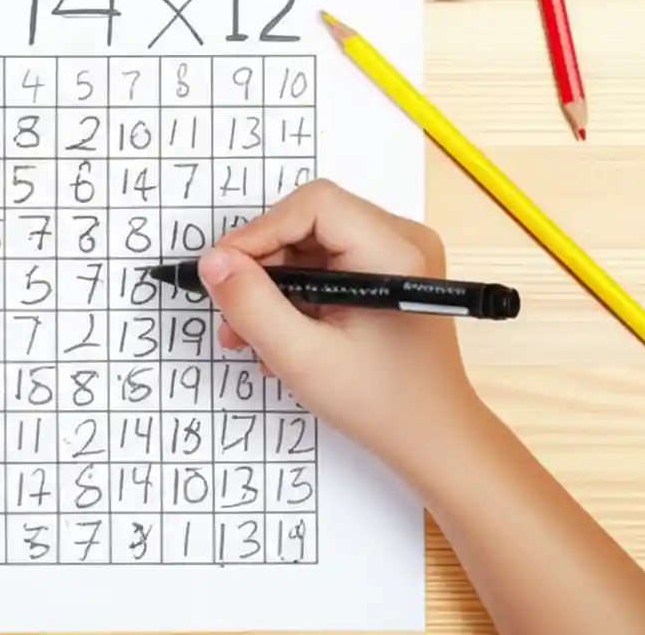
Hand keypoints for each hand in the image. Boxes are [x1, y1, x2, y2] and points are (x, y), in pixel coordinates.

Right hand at [200, 179, 476, 467]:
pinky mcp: (382, 273)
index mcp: (395, 253)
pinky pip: (322, 264)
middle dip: (261, 267)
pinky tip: (279, 335)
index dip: (259, 232)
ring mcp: (393, 256)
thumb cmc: (382, 403)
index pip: (313, 206)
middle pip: (307, 223)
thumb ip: (252, 305)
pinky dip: (292, 295)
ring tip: (249, 334)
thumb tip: (213, 262)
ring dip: (271, 286)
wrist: (431, 437)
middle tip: (233, 314)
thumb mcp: (302, 357)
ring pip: (308, 245)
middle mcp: (401, 241)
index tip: (223, 272)